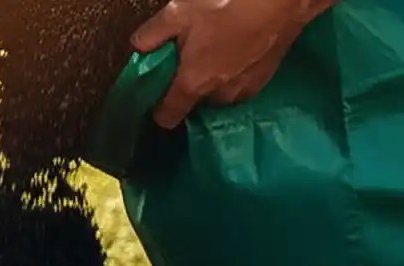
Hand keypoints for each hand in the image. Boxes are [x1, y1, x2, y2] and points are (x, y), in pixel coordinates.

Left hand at [132, 0, 335, 128]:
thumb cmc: (229, 3)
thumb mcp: (180, 12)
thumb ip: (153, 34)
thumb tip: (138, 48)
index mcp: (193, 83)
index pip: (168, 116)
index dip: (157, 109)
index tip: (154, 96)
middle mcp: (220, 94)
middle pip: (194, 101)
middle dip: (188, 83)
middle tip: (188, 54)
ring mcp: (246, 88)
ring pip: (219, 92)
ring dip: (214, 78)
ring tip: (215, 46)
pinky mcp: (266, 77)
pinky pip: (240, 82)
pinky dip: (235, 71)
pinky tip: (236, 46)